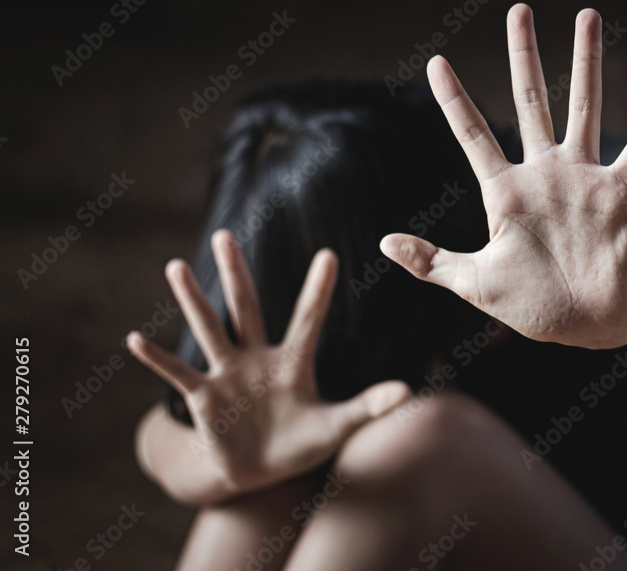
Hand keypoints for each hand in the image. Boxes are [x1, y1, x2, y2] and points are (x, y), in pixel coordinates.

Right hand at [128, 230, 409, 495]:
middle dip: (236, 274)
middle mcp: (257, 358)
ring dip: (193, 301)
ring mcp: (228, 375)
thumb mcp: (337, 426)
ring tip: (175, 267)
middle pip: (246, 309)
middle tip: (223, 235)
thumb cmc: (302, 444)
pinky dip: (158, 360)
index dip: (318, 289)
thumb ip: (367, 408)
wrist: (261, 474)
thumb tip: (407, 392)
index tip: (330, 254)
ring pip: (209, 330)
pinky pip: (179, 375)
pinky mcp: (206, 398)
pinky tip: (135, 339)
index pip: (309, 318)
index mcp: (294, 361)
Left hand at [379, 4, 626, 348]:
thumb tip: (385, 242)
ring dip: (586, 62)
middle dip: (523, 57)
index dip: (454, 99)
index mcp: (504, 192)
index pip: (472, 134)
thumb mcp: (473, 283)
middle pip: (530, 101)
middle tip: (518, 11)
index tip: (435, 63)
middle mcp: (543, 174)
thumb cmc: (529, 306)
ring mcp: (581, 179)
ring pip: (583, 108)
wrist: (585, 324)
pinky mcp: (618, 193)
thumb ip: (431, 262)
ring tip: (587, 14)